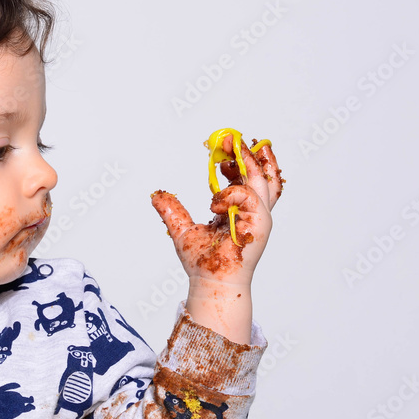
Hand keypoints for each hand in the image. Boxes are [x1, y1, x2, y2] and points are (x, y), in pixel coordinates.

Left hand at [151, 136, 282, 287]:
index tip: (222, 150)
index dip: (238, 162)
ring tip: (235, 145)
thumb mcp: (182, 229)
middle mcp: (252, 214)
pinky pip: (247, 197)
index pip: (247, 182)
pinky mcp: (259, 225)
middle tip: (231, 136)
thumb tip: (156, 195)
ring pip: (263, 182)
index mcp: (239, 213)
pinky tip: (213, 202)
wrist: (210, 283)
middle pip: (262, 177)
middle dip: (249, 153)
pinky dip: (230, 193)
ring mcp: (258, 219)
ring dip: (250, 161)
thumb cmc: (202, 263)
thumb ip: (172, 210)